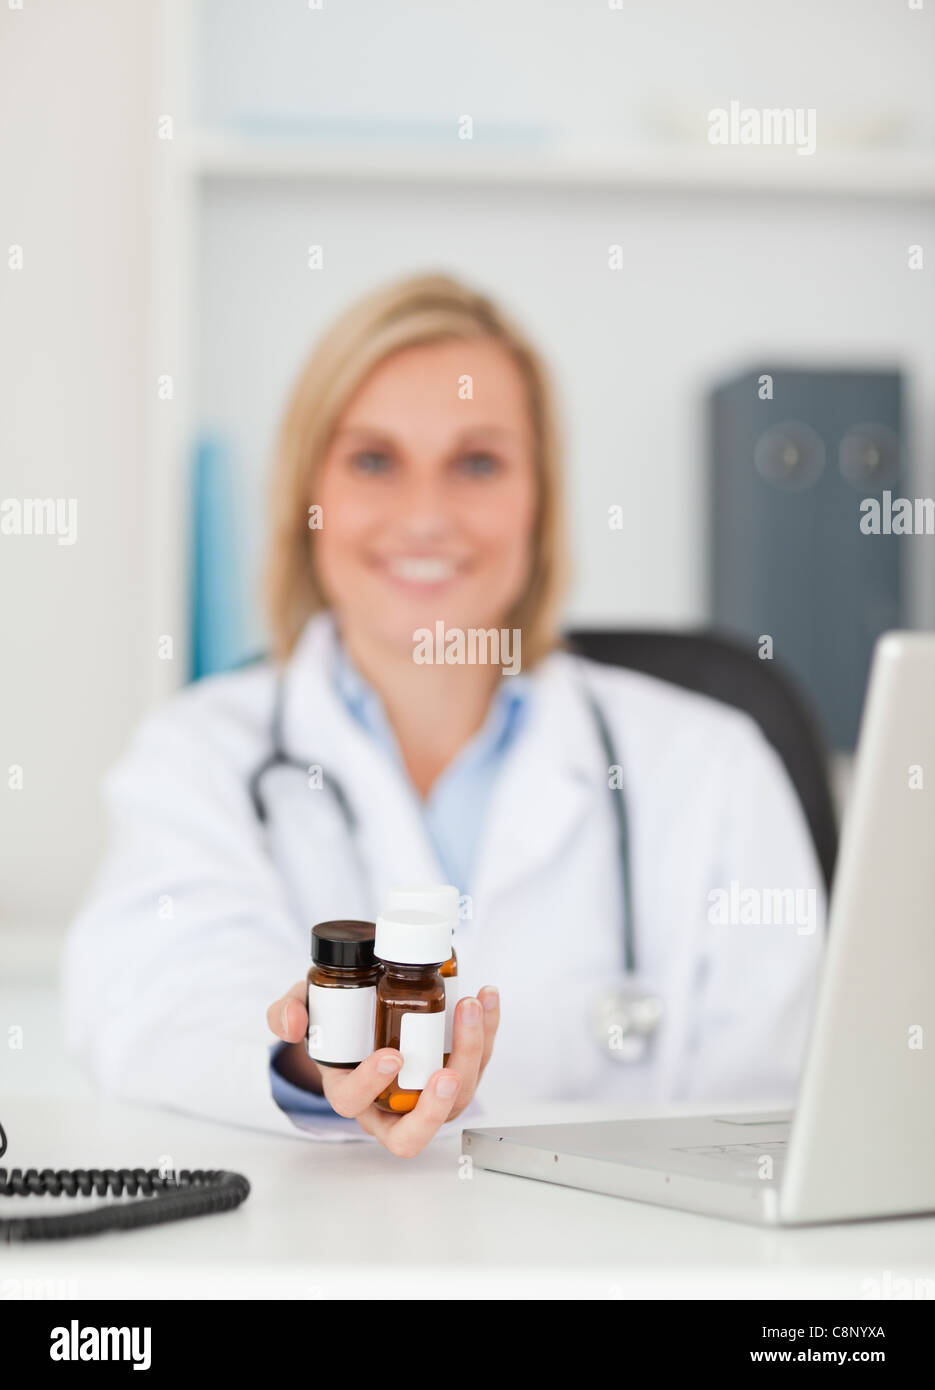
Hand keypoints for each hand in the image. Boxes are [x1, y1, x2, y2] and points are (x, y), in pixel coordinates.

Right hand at [266, 982, 499, 1156]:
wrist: (368, 1010)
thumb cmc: (338, 1024)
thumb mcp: (306, 1011)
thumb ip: (285, 1013)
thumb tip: (292, 1024)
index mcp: (351, 1093)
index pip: (355, 1104)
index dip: (372, 1084)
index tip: (390, 1055)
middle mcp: (391, 1105)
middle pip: (414, 1129)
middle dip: (435, 1107)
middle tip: (446, 1071)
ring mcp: (427, 1094)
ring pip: (457, 1097)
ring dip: (472, 1053)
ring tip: (471, 1009)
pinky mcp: (455, 1072)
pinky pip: (477, 1063)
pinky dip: (487, 1030)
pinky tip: (486, 998)